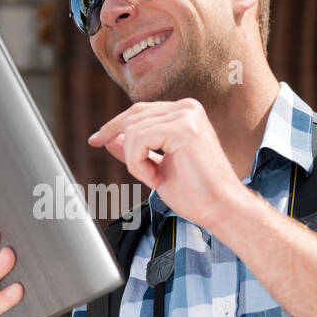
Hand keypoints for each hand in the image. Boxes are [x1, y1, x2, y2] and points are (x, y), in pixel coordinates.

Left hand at [88, 97, 243, 228]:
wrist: (220, 208)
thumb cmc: (195, 193)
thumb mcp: (156, 167)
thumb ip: (136, 149)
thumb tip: (110, 138)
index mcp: (184, 113)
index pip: (138, 112)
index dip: (114, 127)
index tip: (95, 140)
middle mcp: (186, 108)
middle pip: (132, 117)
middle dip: (124, 148)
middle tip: (142, 175)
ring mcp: (186, 115)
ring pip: (132, 131)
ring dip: (135, 163)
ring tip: (156, 179)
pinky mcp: (184, 128)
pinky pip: (139, 141)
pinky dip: (139, 165)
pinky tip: (157, 179)